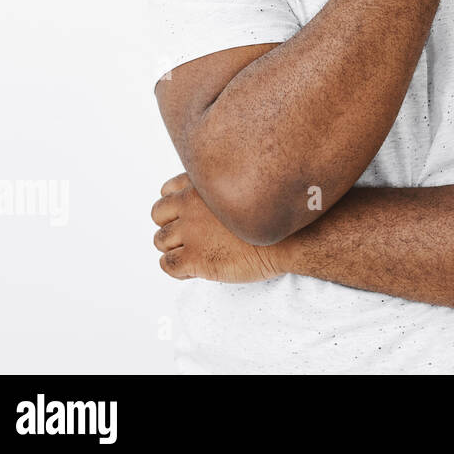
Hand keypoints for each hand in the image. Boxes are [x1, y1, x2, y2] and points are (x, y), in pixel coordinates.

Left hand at [152, 173, 284, 282]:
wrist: (295, 238)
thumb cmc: (278, 215)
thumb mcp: (249, 185)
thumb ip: (223, 189)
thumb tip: (215, 201)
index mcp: (204, 184)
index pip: (167, 191)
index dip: (177, 205)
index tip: (191, 216)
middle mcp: (192, 204)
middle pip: (158, 214)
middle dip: (171, 225)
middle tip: (191, 237)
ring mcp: (191, 231)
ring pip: (160, 241)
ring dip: (175, 248)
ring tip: (198, 254)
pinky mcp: (195, 258)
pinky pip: (167, 265)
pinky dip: (177, 269)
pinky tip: (196, 269)